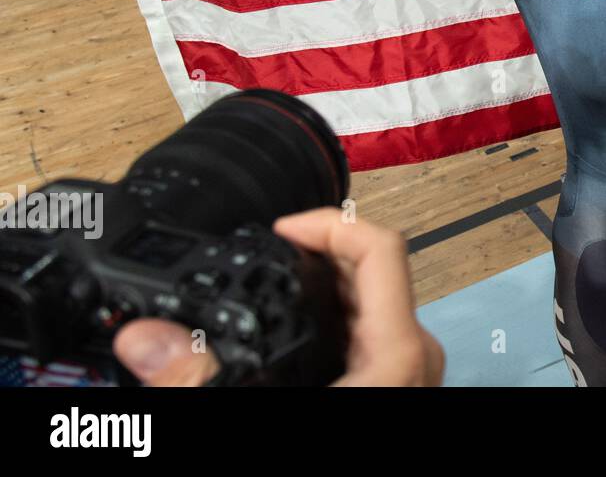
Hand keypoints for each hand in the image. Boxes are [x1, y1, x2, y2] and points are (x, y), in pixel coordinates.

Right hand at [113, 209, 444, 386]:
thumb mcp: (245, 423)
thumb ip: (195, 381)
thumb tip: (148, 340)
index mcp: (398, 355)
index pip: (383, 248)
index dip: (328, 224)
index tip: (280, 229)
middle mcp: (416, 359)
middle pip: (375, 271)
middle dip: (313, 258)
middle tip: (263, 259)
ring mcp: (411, 378)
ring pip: (373, 306)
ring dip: (320, 292)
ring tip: (269, 292)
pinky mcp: (397, 393)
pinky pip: (369, 337)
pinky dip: (329, 325)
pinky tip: (289, 340)